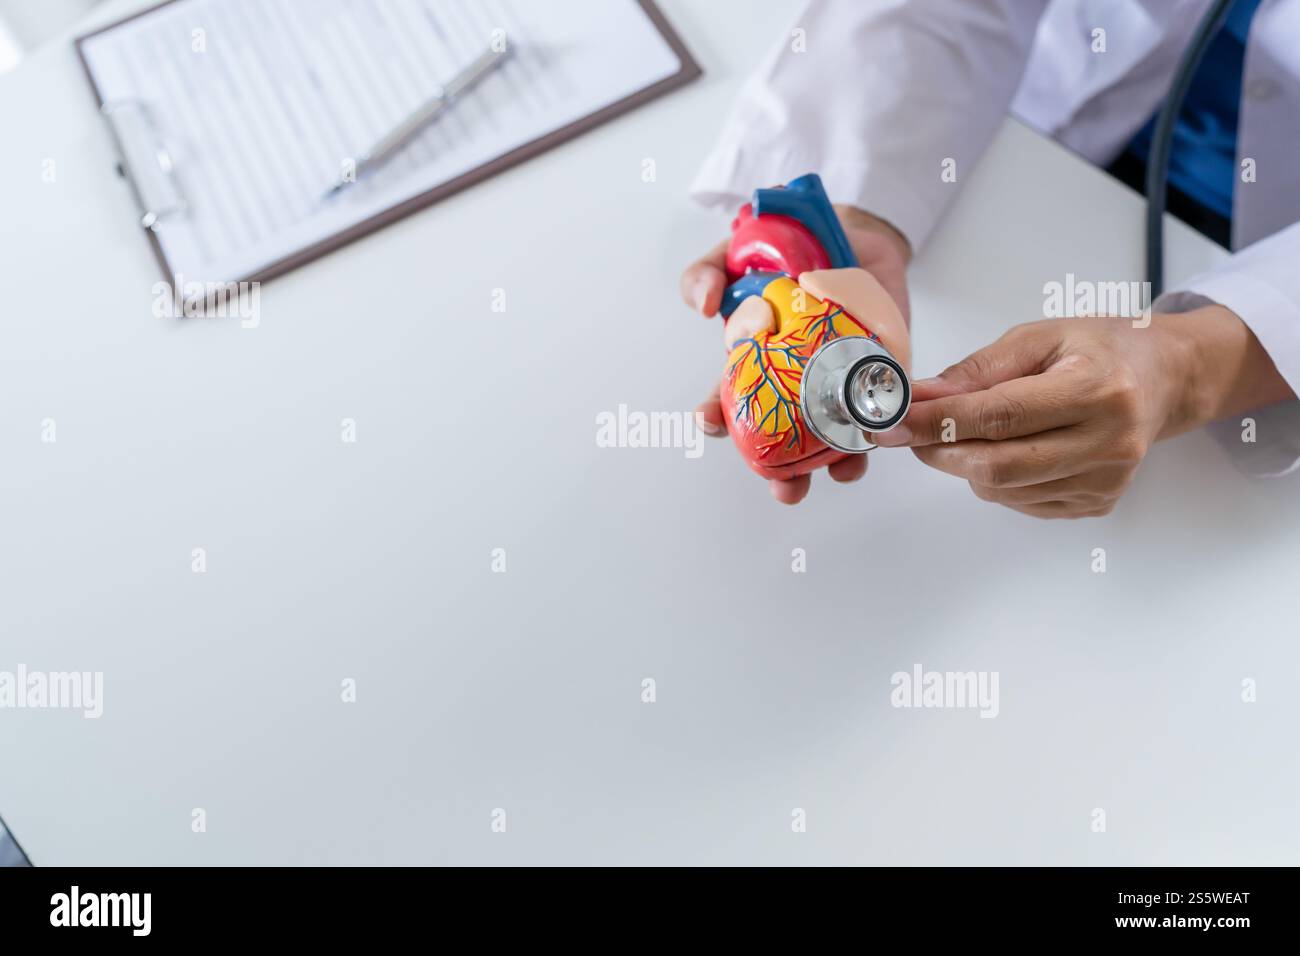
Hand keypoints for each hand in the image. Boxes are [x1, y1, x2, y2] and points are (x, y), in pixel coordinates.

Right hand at [682, 205, 911, 503]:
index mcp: (756, 365)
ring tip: (837, 475)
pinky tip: (877, 440)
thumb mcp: (739, 254)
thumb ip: (708, 273)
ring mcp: (838, 385)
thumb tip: (703, 305)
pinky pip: (880, 413)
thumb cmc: (792, 251)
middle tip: (782, 486)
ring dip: (833, 466)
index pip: (730, 401)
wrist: (856, 236)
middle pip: (781, 441)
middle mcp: (795, 386)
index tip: (711, 422)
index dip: (717, 418)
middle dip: (779, 473)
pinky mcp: (881, 377)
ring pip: (833, 440)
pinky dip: (880, 431)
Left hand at [874, 307, 1292, 517]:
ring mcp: (1107, 479)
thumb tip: (921, 398)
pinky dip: (998, 480)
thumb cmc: (1101, 350)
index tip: (893, 421)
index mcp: (1098, 389)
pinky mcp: (1098, 503)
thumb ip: (977, 371)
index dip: (938, 422)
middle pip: (998, 466)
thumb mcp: (1039, 337)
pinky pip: (1022, 502)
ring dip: (967, 464)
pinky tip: (1012, 449)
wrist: (1165, 378)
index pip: (1000, 416)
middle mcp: (1109, 441)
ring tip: (975, 430)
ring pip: (1003, 490)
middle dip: (939, 451)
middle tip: (911, 432)